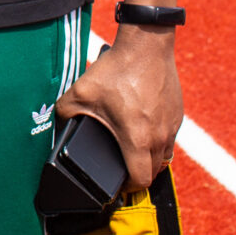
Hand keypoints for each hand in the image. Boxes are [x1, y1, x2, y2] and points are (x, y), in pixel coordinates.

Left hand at [56, 26, 182, 192]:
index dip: (127, 188)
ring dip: (150, 162)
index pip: (140, 180)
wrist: (146, 46)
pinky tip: (144, 133)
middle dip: (138, 177)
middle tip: (121, 172)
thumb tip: (58, 126)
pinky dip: (158, 144)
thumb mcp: (81, 92)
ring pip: (165, 158)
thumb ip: (65, 113)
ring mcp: (172, 127)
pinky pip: (170, 140)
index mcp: (137, 139)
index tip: (116, 185)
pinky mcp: (177, 116)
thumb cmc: (117, 70)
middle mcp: (159, 137)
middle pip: (154, 173)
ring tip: (133, 155)